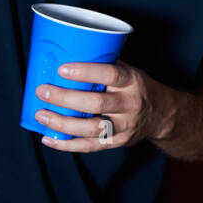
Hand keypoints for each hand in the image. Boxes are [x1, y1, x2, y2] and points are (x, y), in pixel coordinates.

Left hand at [34, 60, 175, 151]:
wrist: (162, 115)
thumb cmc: (137, 88)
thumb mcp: (129, 72)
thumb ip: (104, 67)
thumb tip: (67, 56)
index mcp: (132, 82)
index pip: (111, 75)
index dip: (86, 72)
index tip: (62, 69)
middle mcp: (130, 104)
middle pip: (97, 103)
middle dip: (66, 99)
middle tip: (43, 91)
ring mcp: (124, 126)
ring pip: (91, 128)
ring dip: (62, 123)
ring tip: (41, 115)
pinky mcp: (117, 142)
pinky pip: (90, 146)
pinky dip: (66, 144)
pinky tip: (48, 139)